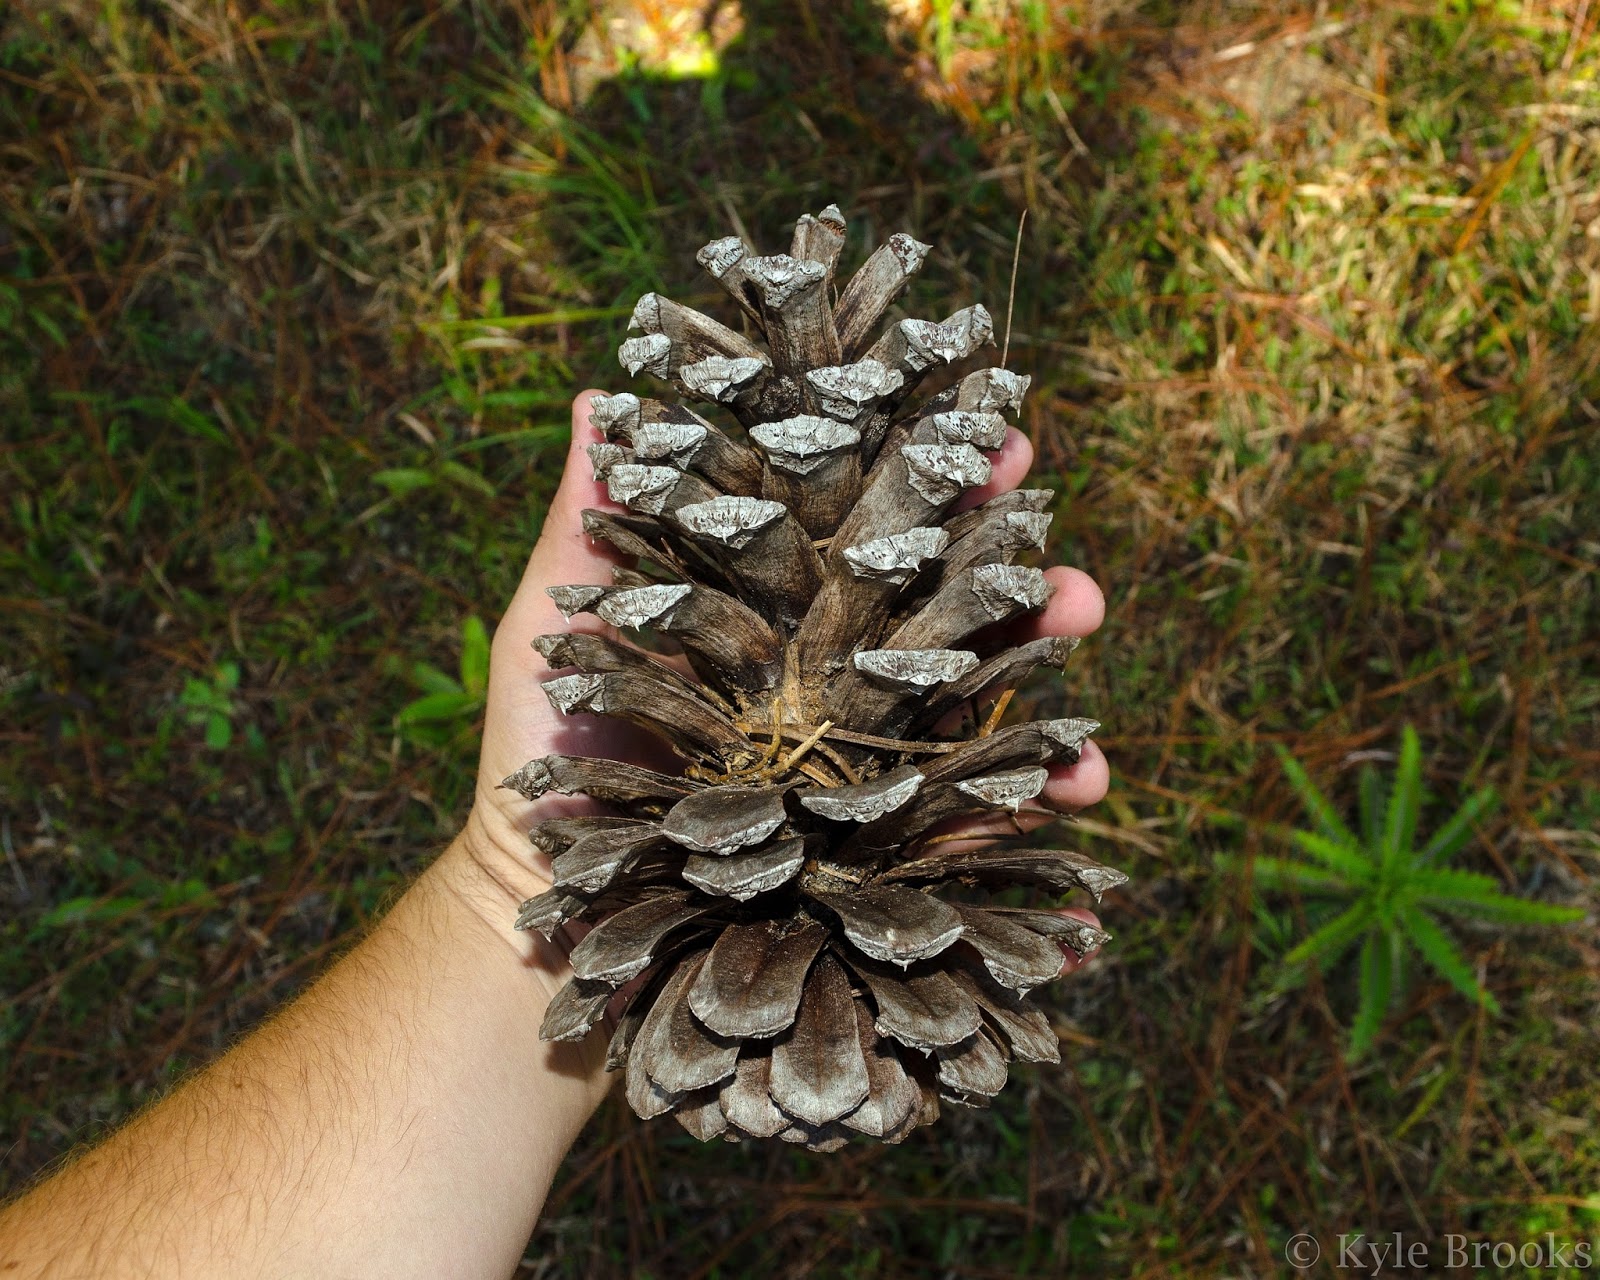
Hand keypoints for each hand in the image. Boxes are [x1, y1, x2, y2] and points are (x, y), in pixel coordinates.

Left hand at [450, 389, 1110, 976]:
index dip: (930, 479)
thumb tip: (594, 396)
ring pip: (981, 704)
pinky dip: (1035, 804)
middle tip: (1070, 565)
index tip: (990, 432)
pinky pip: (972, 822)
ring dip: (1047, 677)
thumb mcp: (555, 624)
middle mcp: (831, 674)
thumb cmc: (547, 750)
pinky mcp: (880, 848)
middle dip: (1018, 574)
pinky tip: (1079, 788)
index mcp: (772, 608)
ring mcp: (863, 758)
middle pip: (945, 610)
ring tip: (1087, 654)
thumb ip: (587, 522)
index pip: (867, 529)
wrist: (548, 894)